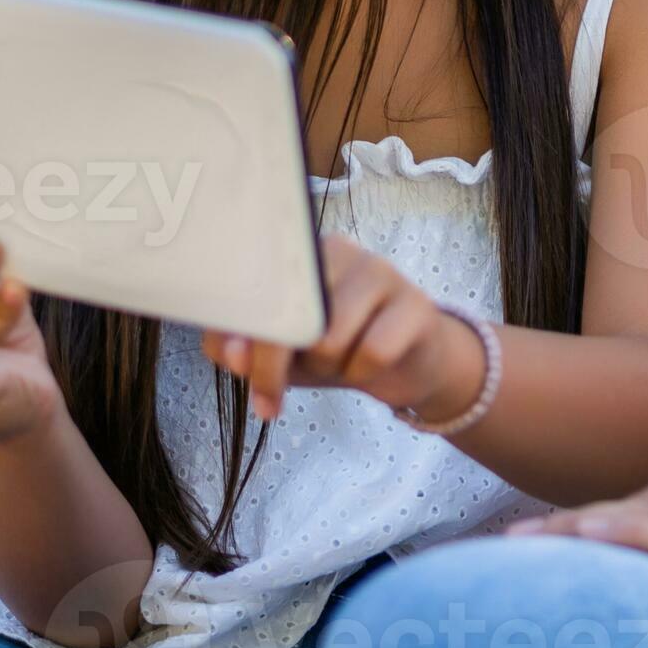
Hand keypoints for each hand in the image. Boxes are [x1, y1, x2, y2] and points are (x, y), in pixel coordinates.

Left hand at [202, 234, 484, 425]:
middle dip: (274, 367)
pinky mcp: (416, 305)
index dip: (241, 331)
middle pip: (288, 311)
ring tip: (337, 364)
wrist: (410, 363)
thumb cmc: (337, 351)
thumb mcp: (280, 355)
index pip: (256, 284)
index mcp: (297, 255)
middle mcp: (338, 250)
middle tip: (273, 397)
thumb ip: (242, 349)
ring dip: (327, 368)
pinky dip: (362, 373)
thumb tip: (232, 349)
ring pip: (330, 337)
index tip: (238, 366)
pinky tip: (368, 366)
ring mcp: (381, 272)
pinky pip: (372, 352)